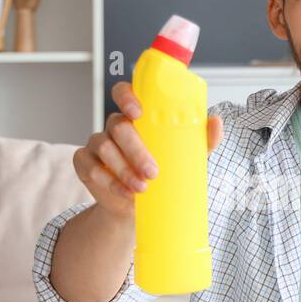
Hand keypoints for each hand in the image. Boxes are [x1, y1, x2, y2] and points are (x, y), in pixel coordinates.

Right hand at [73, 80, 223, 219]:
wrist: (138, 209)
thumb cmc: (162, 175)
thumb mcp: (185, 158)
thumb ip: (200, 139)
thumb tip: (216, 122)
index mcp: (136, 117)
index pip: (124, 92)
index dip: (127, 97)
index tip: (139, 113)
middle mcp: (115, 126)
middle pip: (118, 125)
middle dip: (135, 149)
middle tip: (153, 171)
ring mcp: (98, 143)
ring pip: (105, 146)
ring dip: (124, 169)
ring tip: (142, 188)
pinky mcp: (84, 163)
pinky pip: (90, 166)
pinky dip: (108, 181)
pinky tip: (124, 192)